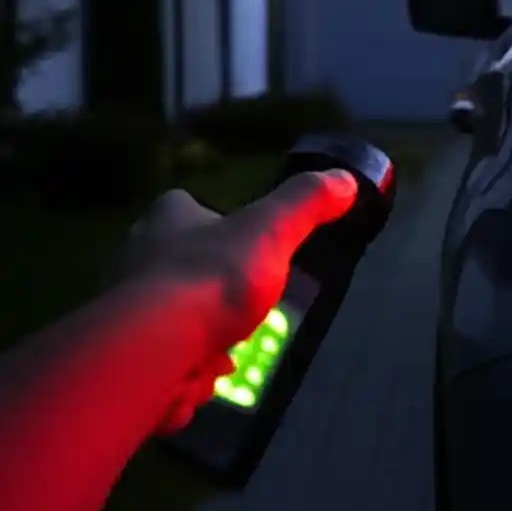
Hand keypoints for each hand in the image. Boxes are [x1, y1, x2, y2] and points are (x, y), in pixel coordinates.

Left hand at [118, 170, 357, 431]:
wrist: (154, 349)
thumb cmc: (214, 278)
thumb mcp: (272, 231)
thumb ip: (307, 203)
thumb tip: (345, 179)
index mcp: (167, 220)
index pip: (185, 207)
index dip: (213, 223)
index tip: (241, 245)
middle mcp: (136, 257)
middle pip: (178, 266)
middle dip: (211, 292)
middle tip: (241, 310)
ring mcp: (122, 308)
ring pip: (168, 318)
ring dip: (197, 337)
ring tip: (223, 353)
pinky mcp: (121, 355)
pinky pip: (156, 362)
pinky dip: (179, 373)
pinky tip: (199, 378)